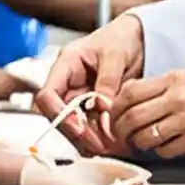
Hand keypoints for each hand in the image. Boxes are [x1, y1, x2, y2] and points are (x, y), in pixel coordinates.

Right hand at [34, 15, 145, 156]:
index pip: (47, 94)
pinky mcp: (92, 106)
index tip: (79, 129)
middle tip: (99, 146)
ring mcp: (79, 96)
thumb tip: (103, 107)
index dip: (59, 114)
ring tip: (108, 147)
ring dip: (87, 139)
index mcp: (66, 65)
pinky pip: (89, 126)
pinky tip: (112, 143)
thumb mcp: (116, 54)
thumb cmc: (122, 37)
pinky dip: (98, 137)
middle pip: (57, 115)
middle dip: (75, 134)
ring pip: (72, 124)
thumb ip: (108, 80)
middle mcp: (68, 83)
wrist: (137, 38)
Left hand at [109, 70, 184, 157]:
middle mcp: (177, 98)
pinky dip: (158, 151)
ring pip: (145, 136)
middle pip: (133, 116)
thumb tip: (129, 96)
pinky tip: (162, 147)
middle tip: (119, 134)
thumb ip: (159, 86)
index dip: (116, 106)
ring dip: (138, 142)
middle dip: (120, 129)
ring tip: (140, 142)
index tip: (113, 114)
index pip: (130, 91)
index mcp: (172, 79)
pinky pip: (164, 150)